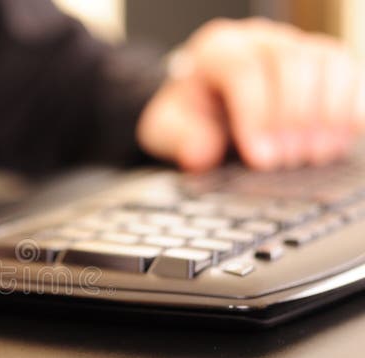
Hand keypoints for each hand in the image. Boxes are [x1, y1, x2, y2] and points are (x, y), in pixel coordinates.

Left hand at [137, 17, 364, 170]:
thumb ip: (179, 138)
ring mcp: (294, 45)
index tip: (261, 158)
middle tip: (289, 161)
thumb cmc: (187, 113)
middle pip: (290, 61)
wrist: (201, 102)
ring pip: (326, 59)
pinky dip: (352, 102)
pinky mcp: (321, 62)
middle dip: (294, 117)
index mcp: (216, 50)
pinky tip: (346, 135)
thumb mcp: (166, 128)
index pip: (243, 70)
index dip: (257, 115)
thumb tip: (200, 153)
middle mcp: (259, 40)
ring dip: (328, 111)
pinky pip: (347, 70)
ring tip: (315, 155)